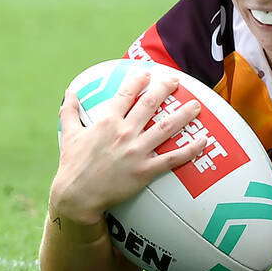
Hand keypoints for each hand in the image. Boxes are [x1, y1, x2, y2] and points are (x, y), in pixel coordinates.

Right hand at [50, 71, 206, 225]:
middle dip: (165, 89)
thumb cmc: (72, 165)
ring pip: (166, 128)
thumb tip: (70, 92)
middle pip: (150, 104)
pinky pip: (172, 159)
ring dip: (184, 115)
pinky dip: (190, 150)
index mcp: (106, 121)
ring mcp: (136, 151)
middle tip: (176, 81)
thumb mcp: (68, 135)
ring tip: (196, 105)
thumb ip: (69, 112)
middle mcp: (124, 132)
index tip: (148, 73)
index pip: (126, 94)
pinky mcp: (145, 171)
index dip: (139, 81)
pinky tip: (203, 141)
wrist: (77, 196)